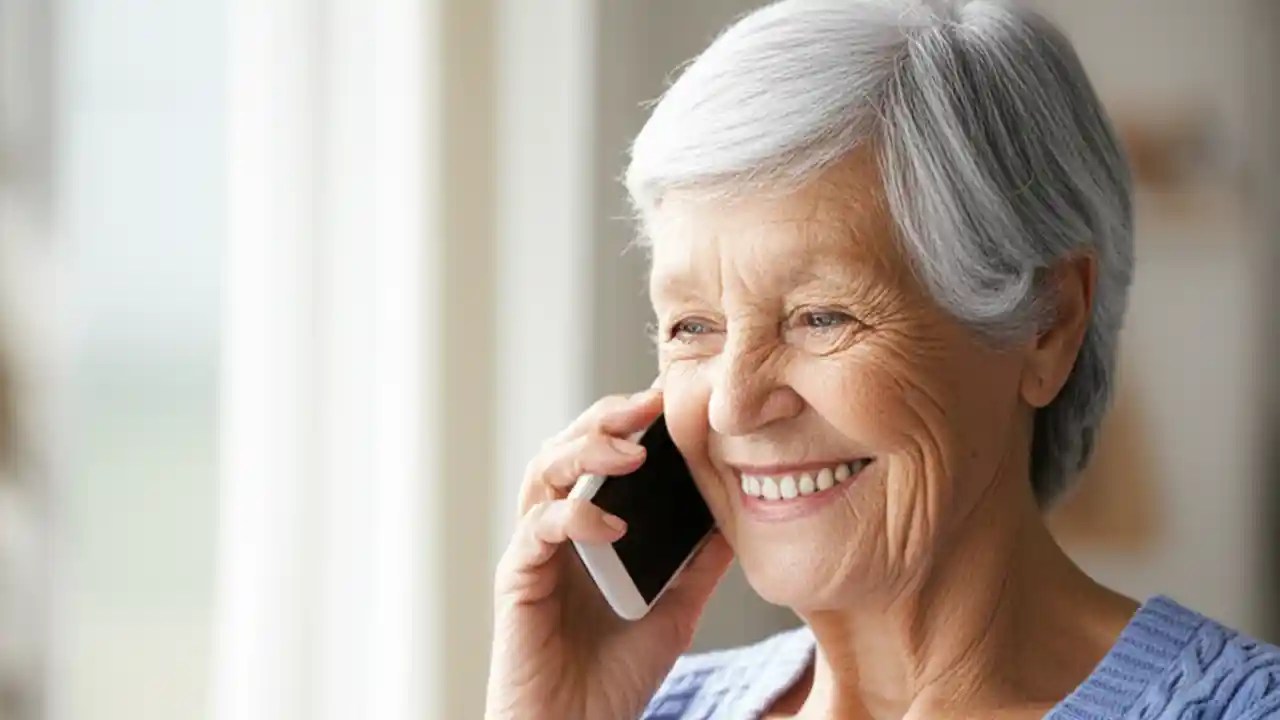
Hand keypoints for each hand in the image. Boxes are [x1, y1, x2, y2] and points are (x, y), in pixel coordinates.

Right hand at [485, 389, 733, 719]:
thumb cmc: (615, 676)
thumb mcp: (675, 609)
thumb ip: (697, 563)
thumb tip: (736, 515)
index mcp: (589, 528)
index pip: (600, 453)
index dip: (629, 420)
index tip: (673, 400)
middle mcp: (556, 529)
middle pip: (566, 446)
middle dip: (606, 418)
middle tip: (650, 405)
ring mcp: (534, 551)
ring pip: (542, 472)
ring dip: (586, 450)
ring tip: (633, 450)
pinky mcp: (518, 579)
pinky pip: (538, 530)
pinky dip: (574, 516)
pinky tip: (612, 524)